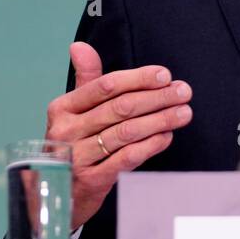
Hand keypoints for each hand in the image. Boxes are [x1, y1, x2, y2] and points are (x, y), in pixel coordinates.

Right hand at [44, 42, 193, 227]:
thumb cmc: (72, 145)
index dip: (138, 79)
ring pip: (127, 132)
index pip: (106, 86)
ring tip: (184, 112)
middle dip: (157, 98)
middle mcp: (67, 130)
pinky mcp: (92, 180)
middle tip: (183, 92)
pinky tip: (167, 136)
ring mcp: (78, 156)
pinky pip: (127, 158)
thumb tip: (79, 46)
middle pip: (121, 108)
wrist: (55, 192)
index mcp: (62, 108)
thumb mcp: (73, 112)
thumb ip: (85, 80)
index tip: (165, 75)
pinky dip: (150, 145)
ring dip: (160, 120)